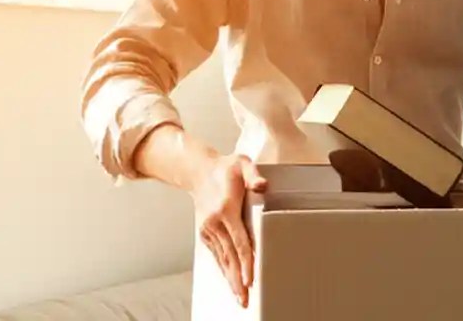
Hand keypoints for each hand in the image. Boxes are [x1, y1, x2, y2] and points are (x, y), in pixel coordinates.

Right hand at [191, 154, 267, 307]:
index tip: (250, 278)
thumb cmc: (226, 168)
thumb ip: (253, 174)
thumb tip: (263, 185)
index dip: (245, 262)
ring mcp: (208, 229)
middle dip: (237, 279)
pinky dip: (223, 269)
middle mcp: (214, 222)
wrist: (199, 171)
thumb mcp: (242, 163)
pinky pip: (216, 255)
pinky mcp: (205, 233)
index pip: (239, 240)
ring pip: (222, 259)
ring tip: (239, 297)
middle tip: (245, 298)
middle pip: (229, 256)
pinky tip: (229, 281)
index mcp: (225, 208)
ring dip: (230, 279)